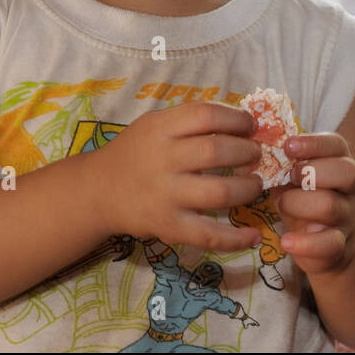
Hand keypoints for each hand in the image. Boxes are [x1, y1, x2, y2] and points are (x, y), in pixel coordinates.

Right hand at [101, 102, 264, 252]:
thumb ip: (191, 122)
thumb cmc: (135, 152)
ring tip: (255, 184)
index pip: (206, 115)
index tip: (250, 126)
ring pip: (219, 193)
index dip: (237, 119)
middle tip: (256, 156)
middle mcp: (163, 160)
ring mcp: (166, 196)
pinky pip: (208, 235)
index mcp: (160, 129)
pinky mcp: (168, 226)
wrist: (98, 191)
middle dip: (247, 152)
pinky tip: (254, 235)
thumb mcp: (155, 125)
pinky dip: (236, 238)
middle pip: (216, 152)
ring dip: (248, 188)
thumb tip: (244, 124)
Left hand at [274, 133, 354, 276]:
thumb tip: (244, 153)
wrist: (329, 242)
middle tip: (288, 176)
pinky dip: (305, 244)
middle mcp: (349, 189)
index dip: (314, 143)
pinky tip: (286, 241)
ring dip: (299, 203)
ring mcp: (347, 217)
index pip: (337, 145)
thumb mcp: (295, 179)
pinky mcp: (340, 246)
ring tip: (281, 204)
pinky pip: (329, 244)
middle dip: (312, 171)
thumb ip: (279, 164)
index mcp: (340, 162)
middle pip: (346, 172)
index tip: (288, 146)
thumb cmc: (305, 199)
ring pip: (331, 206)